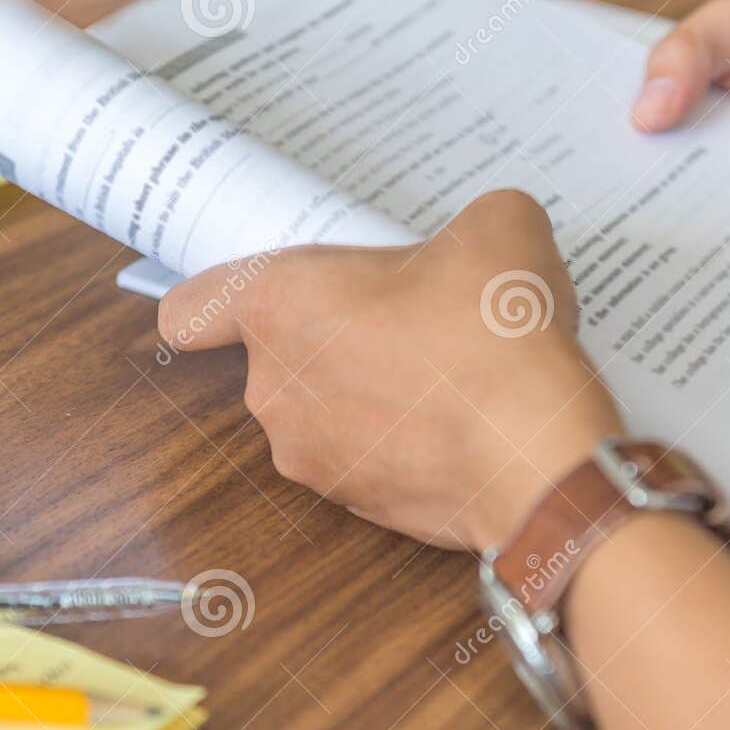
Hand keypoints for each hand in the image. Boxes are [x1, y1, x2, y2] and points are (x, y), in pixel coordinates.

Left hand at [156, 191, 622, 551]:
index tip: (254, 295)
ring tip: (444, 371)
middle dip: (332, 336)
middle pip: (277, 356)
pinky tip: (459, 421)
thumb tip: (481, 243)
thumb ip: (468, 224)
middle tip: (403, 317)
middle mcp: (275, 389)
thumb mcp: (497, 228)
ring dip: (365, 391)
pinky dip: (398, 442)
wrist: (538, 455)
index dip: (216, 300)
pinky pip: (363, 459)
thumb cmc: (495, 336)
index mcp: (279, 306)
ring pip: (322, 411)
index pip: (190, 310)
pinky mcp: (357, 506)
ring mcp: (311, 456)